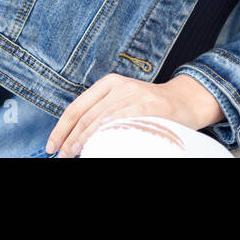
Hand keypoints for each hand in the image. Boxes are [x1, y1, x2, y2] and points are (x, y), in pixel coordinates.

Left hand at [45, 73, 223, 156]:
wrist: (186, 101)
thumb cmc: (151, 107)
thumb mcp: (124, 101)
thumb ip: (102, 113)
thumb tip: (73, 139)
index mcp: (110, 83)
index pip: (76, 107)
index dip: (61, 129)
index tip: (52, 146)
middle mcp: (120, 86)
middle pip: (86, 116)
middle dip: (70, 139)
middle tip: (63, 155)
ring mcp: (134, 95)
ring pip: (100, 120)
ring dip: (85, 140)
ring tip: (76, 154)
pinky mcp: (147, 106)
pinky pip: (120, 122)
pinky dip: (106, 135)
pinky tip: (99, 145)